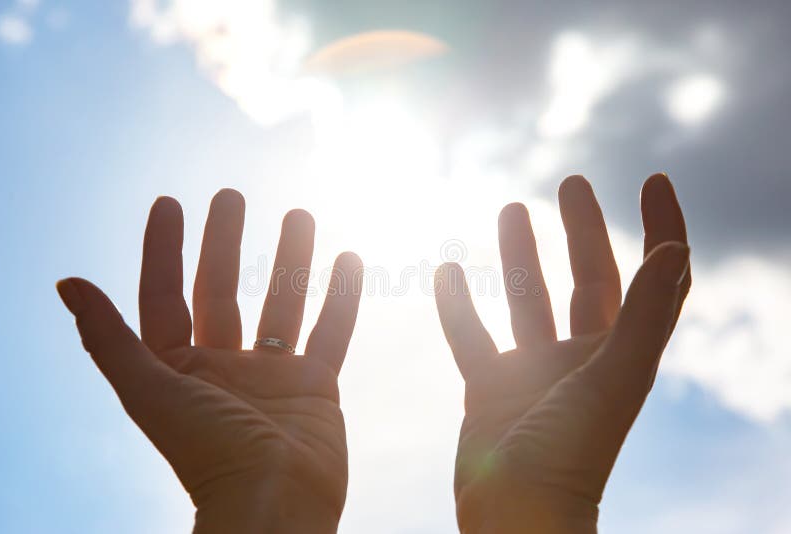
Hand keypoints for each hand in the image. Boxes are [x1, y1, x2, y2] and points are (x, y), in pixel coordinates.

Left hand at [57, 190, 361, 533]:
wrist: (276, 505)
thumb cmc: (208, 454)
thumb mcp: (150, 391)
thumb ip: (110, 338)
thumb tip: (67, 283)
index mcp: (178, 368)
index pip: (164, 295)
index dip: (162, 249)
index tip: (170, 202)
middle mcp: (222, 366)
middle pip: (221, 290)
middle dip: (224, 241)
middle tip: (230, 195)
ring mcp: (271, 375)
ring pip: (280, 303)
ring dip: (288, 259)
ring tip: (299, 214)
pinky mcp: (315, 385)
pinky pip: (330, 331)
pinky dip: (340, 297)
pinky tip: (348, 258)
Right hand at [435, 174, 690, 533]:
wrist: (515, 515)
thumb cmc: (570, 456)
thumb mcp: (611, 379)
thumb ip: (643, 317)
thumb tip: (674, 249)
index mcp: (621, 353)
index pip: (656, 279)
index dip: (662, 228)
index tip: (652, 180)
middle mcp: (581, 357)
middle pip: (588, 279)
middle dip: (584, 229)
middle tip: (571, 182)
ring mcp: (533, 372)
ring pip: (528, 300)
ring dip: (521, 256)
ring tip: (511, 207)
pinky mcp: (489, 388)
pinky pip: (471, 336)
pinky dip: (457, 305)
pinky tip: (446, 270)